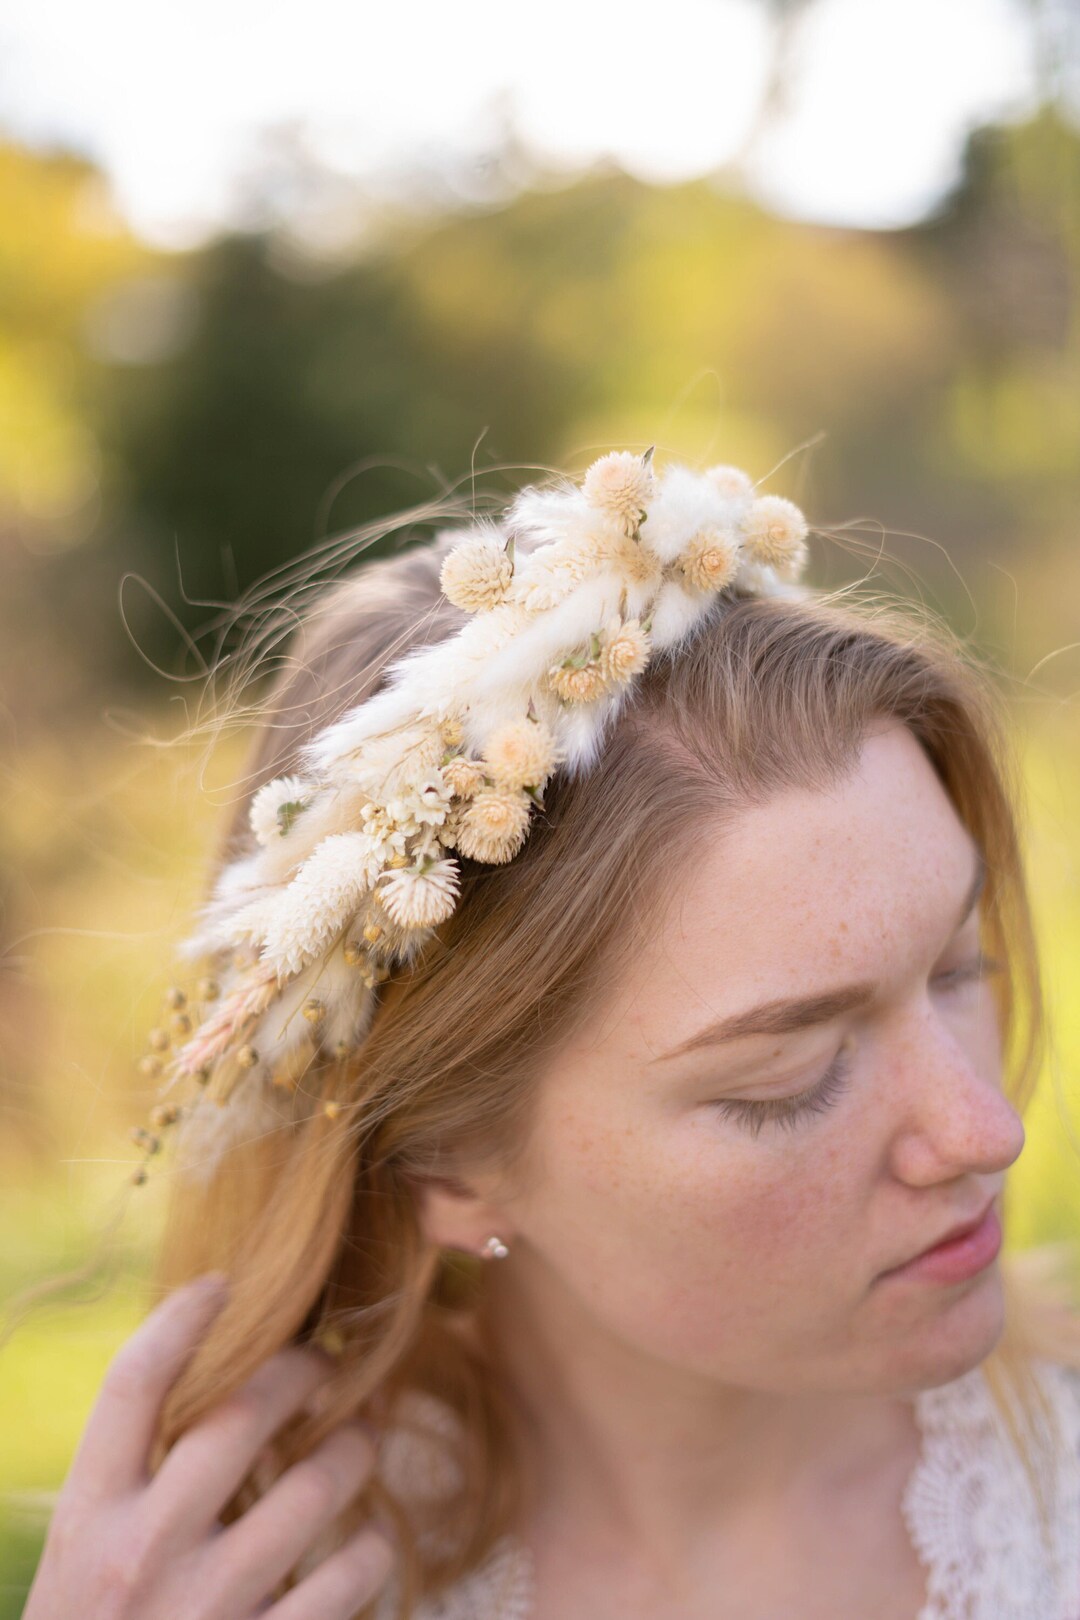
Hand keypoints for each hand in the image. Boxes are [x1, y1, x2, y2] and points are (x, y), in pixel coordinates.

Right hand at [22, 1274, 392, 1618]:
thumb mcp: (85, 1554)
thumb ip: (135, 1476)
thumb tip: (208, 1371)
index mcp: (89, 1517)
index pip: (132, 1385)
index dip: (183, 1319)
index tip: (224, 1285)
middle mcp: (144, 1554)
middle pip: (239, 1414)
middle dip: (299, 1368)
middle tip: (326, 1359)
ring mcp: (208, 1608)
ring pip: (313, 1486)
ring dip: (352, 1445)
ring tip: (361, 1434)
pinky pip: (349, 1576)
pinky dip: (371, 1544)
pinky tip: (369, 1533)